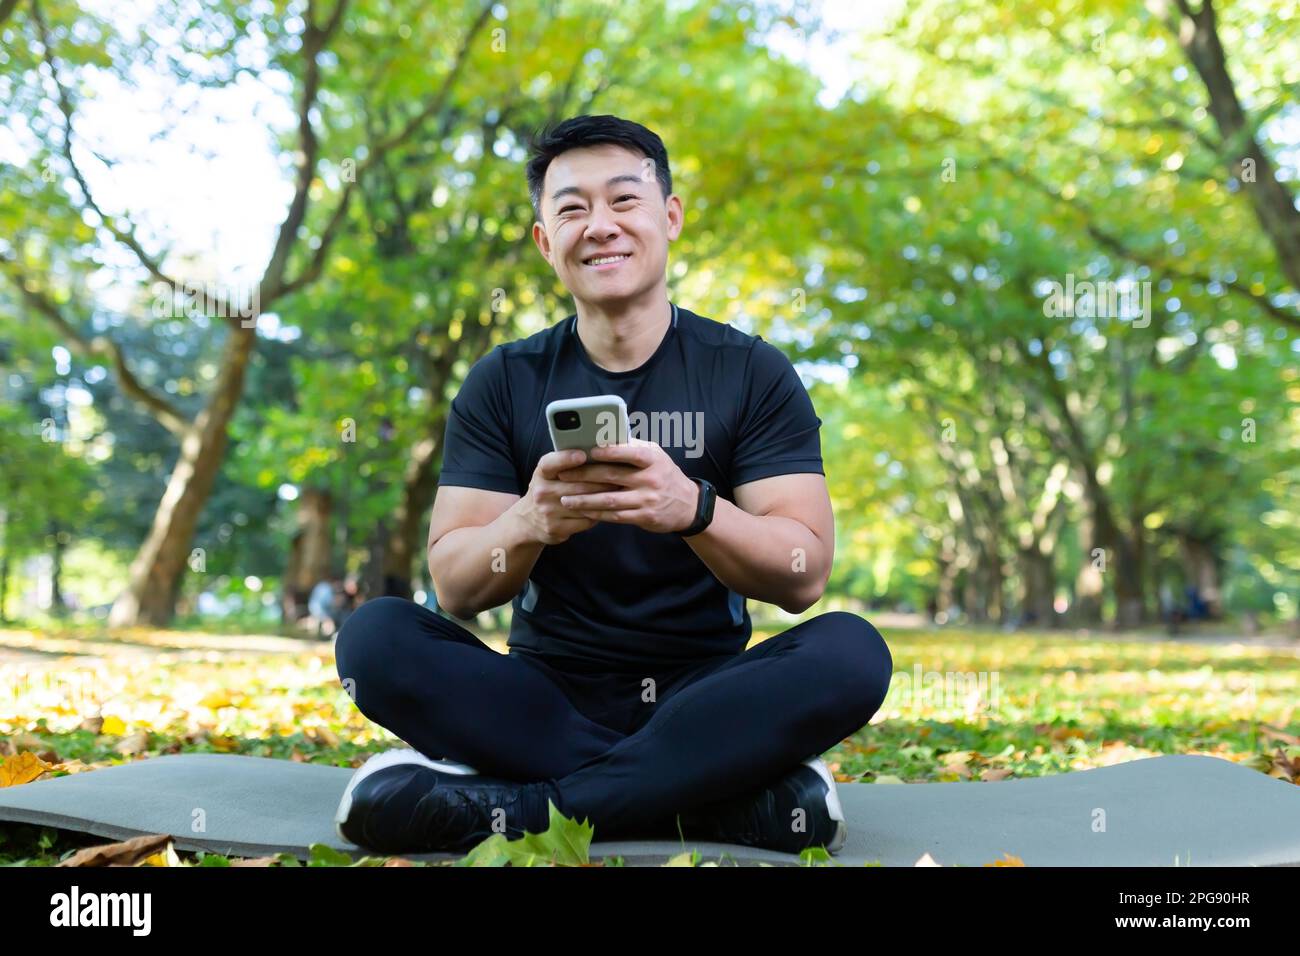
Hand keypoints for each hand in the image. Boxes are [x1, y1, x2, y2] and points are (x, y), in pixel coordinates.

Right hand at [515, 448, 624, 544]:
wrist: (528, 521)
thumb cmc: (547, 490)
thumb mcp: (549, 475)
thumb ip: (566, 464)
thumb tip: (597, 451)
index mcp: (541, 474)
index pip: (550, 463)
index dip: (566, 458)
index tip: (582, 455)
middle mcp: (542, 492)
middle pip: (577, 485)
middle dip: (602, 480)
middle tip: (621, 475)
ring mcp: (548, 512)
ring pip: (584, 504)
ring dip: (604, 498)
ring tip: (619, 491)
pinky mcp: (556, 529)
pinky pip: (585, 521)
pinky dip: (598, 514)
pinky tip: (607, 509)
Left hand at [554, 436, 698, 533]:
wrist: (688, 505)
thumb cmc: (665, 475)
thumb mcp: (656, 456)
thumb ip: (633, 447)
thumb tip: (604, 436)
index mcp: (653, 459)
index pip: (629, 452)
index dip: (609, 451)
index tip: (587, 450)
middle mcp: (650, 479)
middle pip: (611, 476)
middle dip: (584, 476)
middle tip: (563, 476)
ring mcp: (647, 499)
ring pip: (609, 499)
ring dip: (584, 500)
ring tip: (565, 499)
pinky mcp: (644, 517)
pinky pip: (615, 515)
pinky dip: (597, 513)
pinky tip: (583, 511)